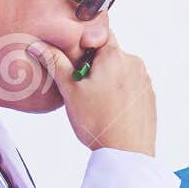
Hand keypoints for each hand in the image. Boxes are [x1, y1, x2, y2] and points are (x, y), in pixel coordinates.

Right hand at [31, 28, 156, 155]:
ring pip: (119, 70)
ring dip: (107, 79)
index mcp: (115, 56)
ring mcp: (144, 81)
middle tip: (82, 87)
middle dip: (93, 65)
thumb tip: (39, 45)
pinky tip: (109, 110)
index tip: (75, 62)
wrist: (127, 154)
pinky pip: (130, 86)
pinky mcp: (149, 97)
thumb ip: (55, 63)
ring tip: (96, 102)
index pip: (97, 34)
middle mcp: (134, 63)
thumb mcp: (70, 91)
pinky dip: (119, 93)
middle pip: (108, 53)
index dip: (83, 45)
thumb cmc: (98, 122)